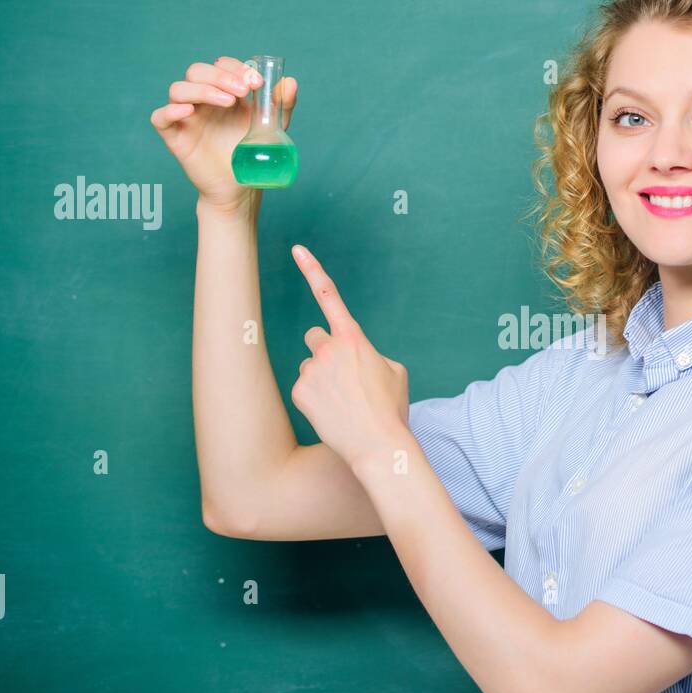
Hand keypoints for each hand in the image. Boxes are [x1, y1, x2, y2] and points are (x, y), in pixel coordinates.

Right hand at [149, 55, 297, 211]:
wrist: (242, 188)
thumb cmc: (253, 154)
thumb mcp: (272, 127)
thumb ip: (280, 104)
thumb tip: (290, 81)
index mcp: (223, 91)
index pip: (220, 65)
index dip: (235, 67)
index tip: (256, 82)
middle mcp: (202, 100)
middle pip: (197, 71)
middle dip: (220, 75)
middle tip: (243, 91)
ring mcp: (187, 117)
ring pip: (178, 89)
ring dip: (203, 90)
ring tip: (228, 102)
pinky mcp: (175, 137)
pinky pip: (160, 117)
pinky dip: (170, 111)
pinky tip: (189, 112)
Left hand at [289, 244, 410, 468]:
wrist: (378, 444)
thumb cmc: (391, 408)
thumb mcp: (394, 372)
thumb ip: (369, 353)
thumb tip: (354, 356)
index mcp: (353, 338)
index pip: (328, 295)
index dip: (312, 269)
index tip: (296, 248)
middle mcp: (328, 348)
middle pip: (314, 337)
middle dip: (324, 351)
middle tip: (342, 376)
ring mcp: (310, 370)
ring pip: (308, 365)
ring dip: (321, 378)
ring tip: (343, 402)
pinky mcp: (299, 391)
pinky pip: (303, 387)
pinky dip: (314, 398)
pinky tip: (331, 412)